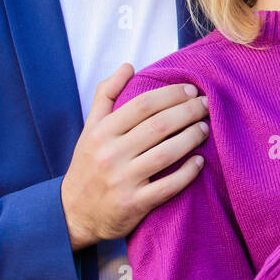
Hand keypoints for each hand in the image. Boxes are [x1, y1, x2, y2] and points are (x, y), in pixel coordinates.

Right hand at [61, 64, 209, 250]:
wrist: (73, 214)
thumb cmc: (88, 165)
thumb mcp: (90, 128)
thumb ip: (106, 94)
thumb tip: (128, 66)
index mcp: (101, 132)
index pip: (143, 105)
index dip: (171, 94)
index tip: (191, 90)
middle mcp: (111, 155)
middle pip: (158, 126)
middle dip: (188, 112)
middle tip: (206, 105)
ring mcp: (122, 181)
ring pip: (166, 154)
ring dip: (191, 138)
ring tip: (206, 128)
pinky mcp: (134, 205)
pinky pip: (167, 186)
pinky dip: (187, 173)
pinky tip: (200, 162)